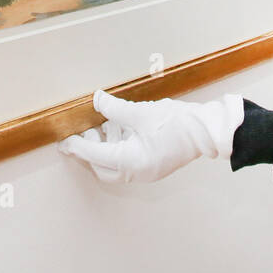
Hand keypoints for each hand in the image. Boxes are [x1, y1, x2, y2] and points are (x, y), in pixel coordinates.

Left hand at [57, 89, 244, 182]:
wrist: (208, 131)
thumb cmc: (179, 123)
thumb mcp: (142, 112)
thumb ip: (115, 109)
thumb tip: (97, 100)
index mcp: (131, 162)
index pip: (95, 155)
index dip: (78, 146)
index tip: (64, 140)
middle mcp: (137, 172)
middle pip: (102, 168)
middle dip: (90, 151)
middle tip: (84, 132)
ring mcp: (146, 172)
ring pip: (115, 166)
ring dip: (105, 149)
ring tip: (103, 127)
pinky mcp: (153, 166)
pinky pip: (128, 162)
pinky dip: (119, 149)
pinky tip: (120, 129)